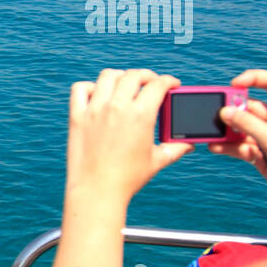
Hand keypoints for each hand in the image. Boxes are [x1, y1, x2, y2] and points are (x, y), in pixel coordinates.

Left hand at [66, 69, 191, 208]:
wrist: (97, 191)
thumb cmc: (128, 178)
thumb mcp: (157, 161)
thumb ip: (176, 148)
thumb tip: (189, 144)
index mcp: (141, 115)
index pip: (158, 84)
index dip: (169, 81)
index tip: (172, 84)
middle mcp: (117, 107)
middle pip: (134, 75)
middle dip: (147, 76)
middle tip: (150, 83)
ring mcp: (95, 110)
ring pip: (108, 76)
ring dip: (120, 76)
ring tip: (125, 84)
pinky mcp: (77, 116)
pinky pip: (80, 89)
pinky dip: (90, 87)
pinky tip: (98, 94)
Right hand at [210, 70, 266, 222]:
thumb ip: (248, 125)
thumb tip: (224, 111)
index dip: (252, 79)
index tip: (232, 85)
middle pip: (251, 106)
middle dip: (233, 112)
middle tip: (216, 117)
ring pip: (243, 127)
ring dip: (228, 131)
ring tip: (212, 135)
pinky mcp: (262, 153)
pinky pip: (241, 144)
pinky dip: (229, 146)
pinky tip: (216, 148)